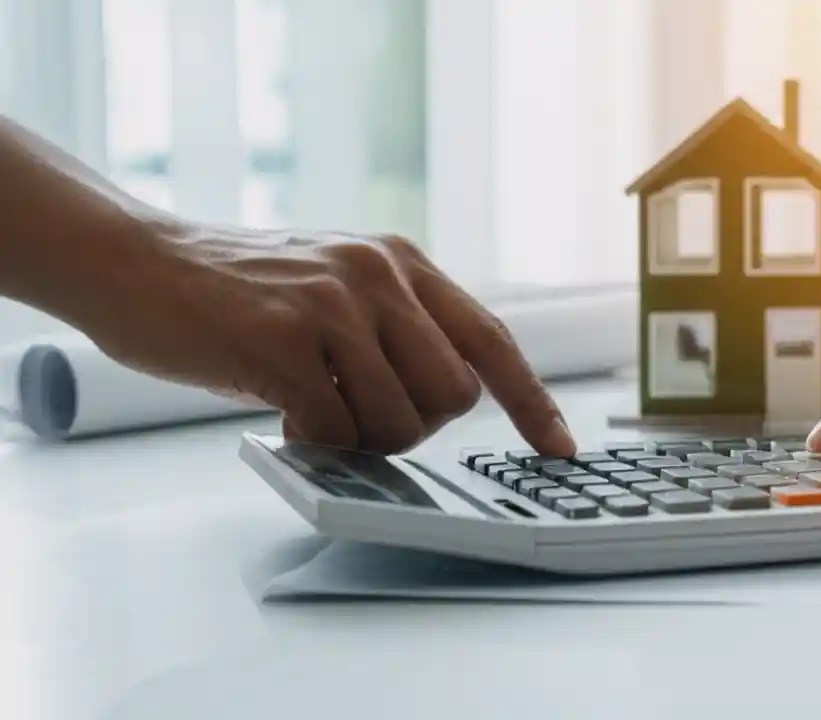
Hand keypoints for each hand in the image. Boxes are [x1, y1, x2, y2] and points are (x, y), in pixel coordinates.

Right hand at [77, 222, 575, 455]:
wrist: (138, 263)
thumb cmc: (241, 292)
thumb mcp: (338, 287)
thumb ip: (396, 330)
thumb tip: (448, 402)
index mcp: (402, 263)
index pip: (491, 340)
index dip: (531, 400)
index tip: (558, 446)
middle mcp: (379, 275)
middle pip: (453, 396)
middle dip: (415, 426)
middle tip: (359, 412)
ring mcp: (333, 303)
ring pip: (400, 421)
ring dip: (360, 438)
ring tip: (313, 404)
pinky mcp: (284, 338)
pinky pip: (336, 431)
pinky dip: (313, 441)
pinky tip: (280, 409)